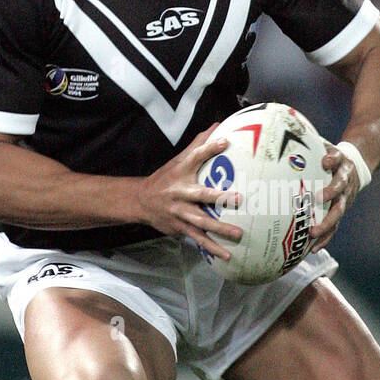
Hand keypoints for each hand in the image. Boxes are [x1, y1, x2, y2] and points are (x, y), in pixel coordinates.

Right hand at [136, 125, 242, 259]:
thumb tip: (217, 125)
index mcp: (180, 173)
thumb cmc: (166, 178)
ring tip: (238, 234)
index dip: (209, 148)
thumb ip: (198, 144)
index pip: (195, 157)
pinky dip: (211, 247)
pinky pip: (197, 239)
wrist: (140, 201)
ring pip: (200, 222)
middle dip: (218, 197)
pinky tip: (227, 255)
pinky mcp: (179, 228)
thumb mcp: (178, 160)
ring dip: (219, 228)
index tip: (225, 141)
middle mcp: (179, 193)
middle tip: (239, 199)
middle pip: (200, 195)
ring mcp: (179, 212)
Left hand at [309, 143, 361, 251]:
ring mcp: (344, 198)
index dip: (332, 159)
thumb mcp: (323, 145)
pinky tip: (313, 248)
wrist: (355, 167)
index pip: (338, 158)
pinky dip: (325, 237)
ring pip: (338, 212)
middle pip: (341, 187)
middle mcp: (345, 181)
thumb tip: (288, 123)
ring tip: (313, 232)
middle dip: (331, 193)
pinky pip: (334, 226)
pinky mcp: (340, 211)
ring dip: (327, 223)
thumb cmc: (329, 156)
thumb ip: (308, 139)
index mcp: (341, 162)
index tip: (325, 161)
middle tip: (319, 198)